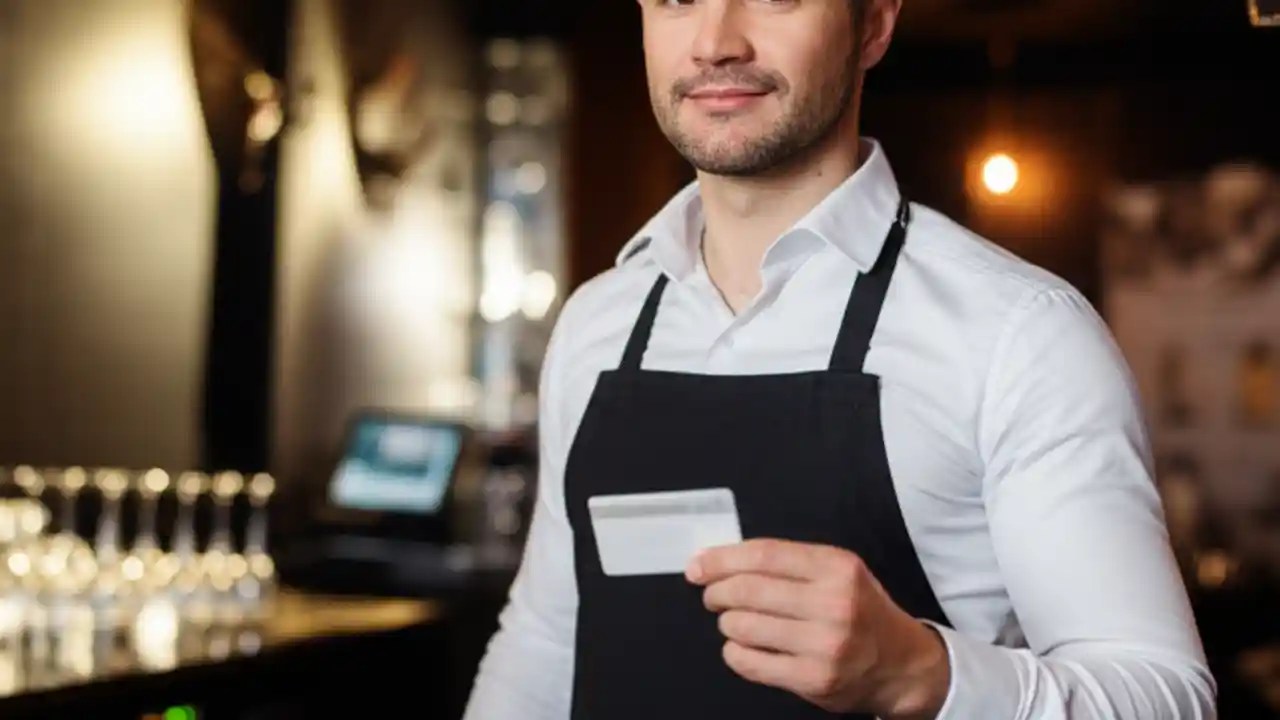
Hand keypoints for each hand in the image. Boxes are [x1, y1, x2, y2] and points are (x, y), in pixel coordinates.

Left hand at [686, 538, 949, 718]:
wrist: (902, 665)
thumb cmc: (861, 611)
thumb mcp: (839, 572)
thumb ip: (789, 563)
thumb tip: (721, 561)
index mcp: (838, 568)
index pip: (764, 555)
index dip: (722, 559)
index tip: (698, 566)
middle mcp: (834, 605)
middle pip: (748, 590)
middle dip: (717, 591)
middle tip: (712, 595)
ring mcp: (824, 646)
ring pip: (743, 626)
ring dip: (727, 622)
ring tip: (734, 621)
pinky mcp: (813, 680)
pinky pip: (749, 662)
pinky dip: (735, 652)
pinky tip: (742, 646)